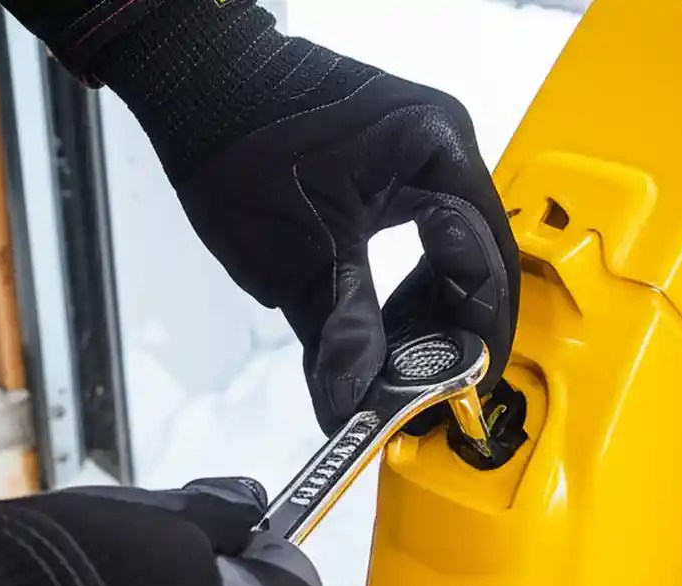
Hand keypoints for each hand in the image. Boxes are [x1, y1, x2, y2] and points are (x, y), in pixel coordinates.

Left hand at [0, 0, 520, 433]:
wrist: (193, 88)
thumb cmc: (236, 145)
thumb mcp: (292, 254)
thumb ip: (335, 330)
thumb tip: (353, 401)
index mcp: (435, 147)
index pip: (488, 255)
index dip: (480, 327)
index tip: (465, 381)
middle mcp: (442, 143)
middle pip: (477, 256)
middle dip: (453, 325)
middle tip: (431, 385)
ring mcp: (420, 152)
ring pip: (451, 252)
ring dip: (430, 310)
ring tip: (402, 363)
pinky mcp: (393, 166)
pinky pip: (422, 237)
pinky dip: (407, 284)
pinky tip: (385, 325)